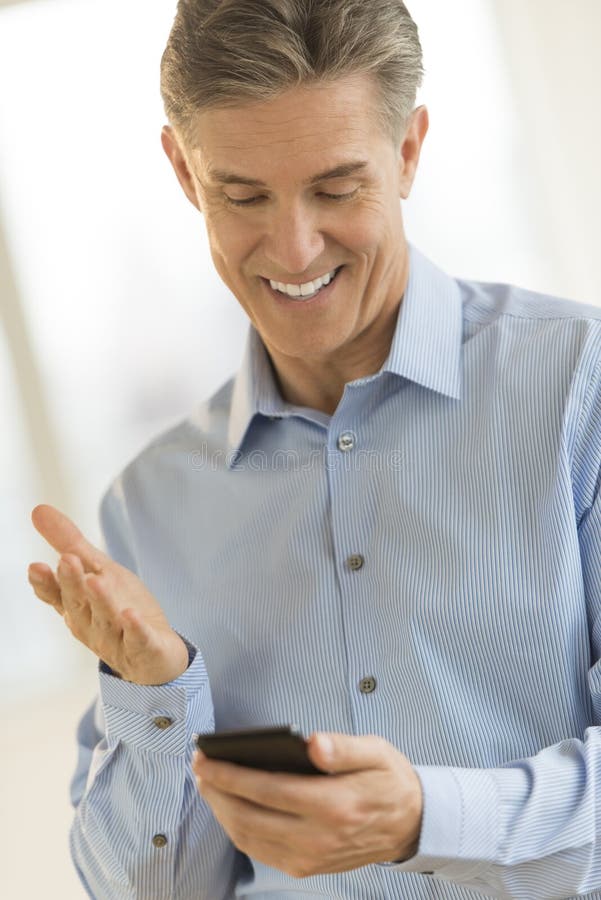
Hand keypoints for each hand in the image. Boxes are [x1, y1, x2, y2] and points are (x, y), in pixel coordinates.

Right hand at [28, 504, 188, 684]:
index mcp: (77, 605)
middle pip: (79, 602)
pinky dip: (136, 629)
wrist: (153, 657)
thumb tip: (37, 508)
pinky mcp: (145, 648)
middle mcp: (91, 623)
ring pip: (106, 618)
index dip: (46, 583)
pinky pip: (139, 640)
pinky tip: (132, 615)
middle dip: (72, 582)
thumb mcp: (97, 571)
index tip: (35, 567)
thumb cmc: (119, 610)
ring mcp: (117, 639)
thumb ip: (70, 543)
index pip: (57, 594)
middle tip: (66, 560)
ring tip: (96, 581)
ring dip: (101, 601)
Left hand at [193, 732, 422, 877]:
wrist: (411, 824)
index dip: (231, 775)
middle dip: (217, 791)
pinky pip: (261, 851)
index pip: (268, 790)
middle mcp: (318, 837)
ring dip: (222, 811)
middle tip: (199, 767)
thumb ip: (342, 747)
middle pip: (251, 816)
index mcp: (334, 805)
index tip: (205, 758)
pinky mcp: (307, 867)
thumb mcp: (376, 752)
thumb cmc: (389, 780)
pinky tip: (230, 808)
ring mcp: (311, 857)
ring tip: (208, 784)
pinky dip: (238, 830)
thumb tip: (312, 743)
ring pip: (250, 838)